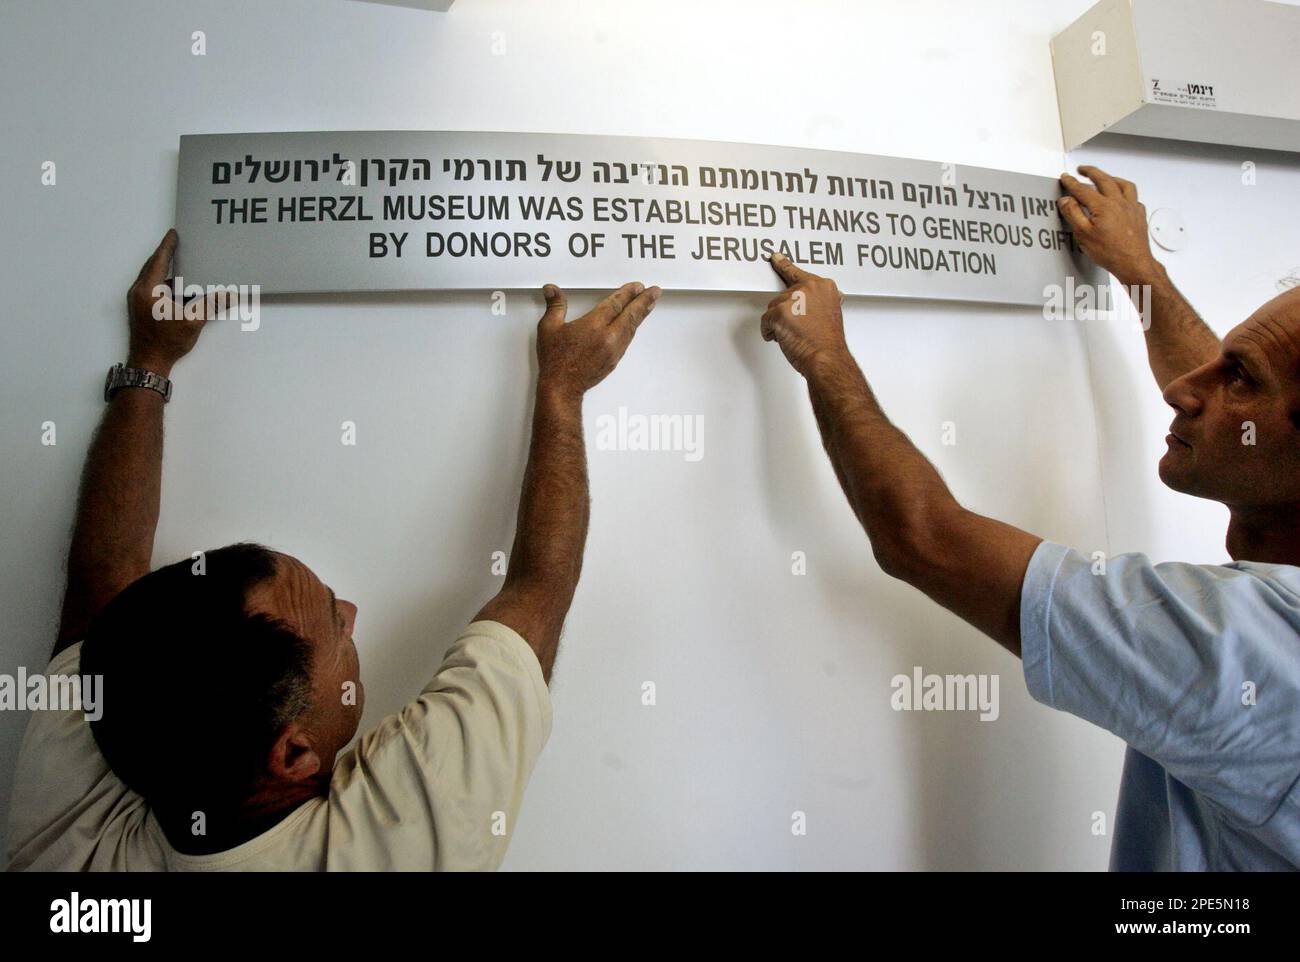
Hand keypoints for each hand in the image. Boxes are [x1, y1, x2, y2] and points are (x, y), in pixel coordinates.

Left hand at [126, 229, 232, 375]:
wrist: (148, 363)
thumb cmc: (167, 342)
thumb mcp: (192, 321)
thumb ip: (211, 304)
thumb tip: (231, 294)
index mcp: (148, 289)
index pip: (159, 261)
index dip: (167, 246)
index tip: (173, 234)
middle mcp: (138, 291)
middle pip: (152, 266)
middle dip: (165, 255)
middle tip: (176, 244)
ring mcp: (137, 301)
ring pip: (151, 278)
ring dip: (164, 270)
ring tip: (179, 263)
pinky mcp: (139, 309)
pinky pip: (151, 288)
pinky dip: (163, 283)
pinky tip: (176, 287)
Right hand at [536, 281, 659, 398]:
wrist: (562, 387)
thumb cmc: (555, 361)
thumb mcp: (549, 328)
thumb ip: (555, 305)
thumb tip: (552, 289)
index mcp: (593, 326)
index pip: (616, 304)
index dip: (627, 293)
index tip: (636, 286)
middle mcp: (608, 337)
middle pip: (630, 314)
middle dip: (644, 300)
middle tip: (654, 291)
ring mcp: (613, 350)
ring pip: (631, 328)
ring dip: (642, 314)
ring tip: (650, 304)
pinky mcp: (614, 360)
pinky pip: (628, 339)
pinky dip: (633, 328)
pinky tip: (634, 324)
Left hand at [763, 252, 849, 377]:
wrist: (826, 358)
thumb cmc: (828, 342)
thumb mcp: (832, 314)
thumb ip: (821, 302)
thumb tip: (818, 302)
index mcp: (823, 286)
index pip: (797, 273)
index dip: (784, 266)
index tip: (776, 258)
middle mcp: (808, 288)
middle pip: (783, 296)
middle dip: (786, 314)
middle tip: (799, 328)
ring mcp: (793, 299)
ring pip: (773, 308)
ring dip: (779, 324)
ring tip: (796, 334)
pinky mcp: (779, 312)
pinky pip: (765, 322)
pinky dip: (771, 333)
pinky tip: (785, 338)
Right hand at [1058, 166, 1160, 286]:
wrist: (1134, 263)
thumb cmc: (1111, 253)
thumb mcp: (1084, 235)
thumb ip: (1073, 214)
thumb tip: (1066, 201)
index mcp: (1103, 206)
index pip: (1083, 189)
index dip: (1072, 182)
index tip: (1066, 178)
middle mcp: (1119, 202)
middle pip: (1104, 179)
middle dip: (1091, 172)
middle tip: (1083, 169)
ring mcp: (1132, 207)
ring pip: (1123, 184)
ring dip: (1112, 178)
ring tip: (1105, 177)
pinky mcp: (1139, 214)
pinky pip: (1134, 197)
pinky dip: (1126, 192)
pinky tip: (1123, 196)